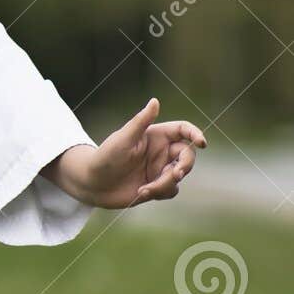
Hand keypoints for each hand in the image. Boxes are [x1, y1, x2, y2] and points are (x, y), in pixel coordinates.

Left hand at [50, 98, 207, 208]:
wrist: (91, 183)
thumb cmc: (105, 156)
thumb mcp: (123, 138)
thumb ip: (141, 121)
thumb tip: (155, 101)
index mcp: (156, 135)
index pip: (183, 130)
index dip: (195, 134)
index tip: (202, 143)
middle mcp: (161, 151)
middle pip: (188, 155)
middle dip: (184, 166)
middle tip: (175, 174)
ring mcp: (159, 169)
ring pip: (179, 175)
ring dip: (166, 184)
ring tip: (145, 189)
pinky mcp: (156, 185)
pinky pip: (171, 190)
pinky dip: (160, 193)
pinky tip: (141, 192)